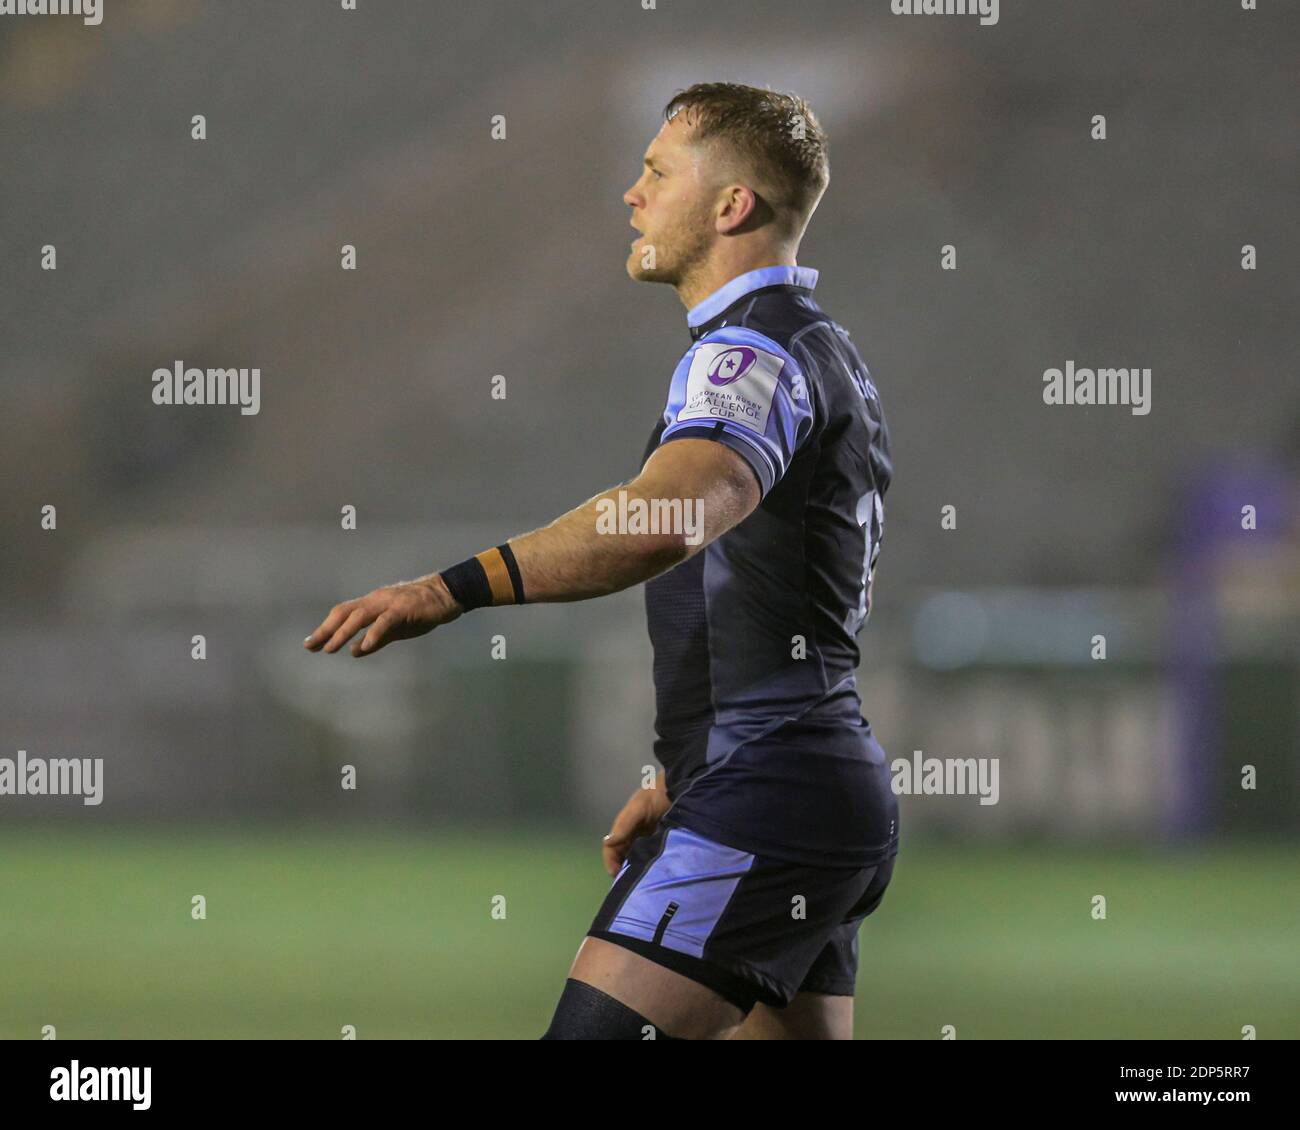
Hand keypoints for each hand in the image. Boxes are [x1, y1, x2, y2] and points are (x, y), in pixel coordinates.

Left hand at [303, 575, 461, 657]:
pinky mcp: (403, 608)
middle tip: (311, 646)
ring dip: (343, 632)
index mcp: (371, 603)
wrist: (445, 595)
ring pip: (360, 616)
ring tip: (331, 648)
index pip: (342, 614)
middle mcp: (375, 600)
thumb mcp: (394, 629)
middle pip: (344, 613)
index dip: (325, 628)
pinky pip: (385, 621)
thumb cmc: (419, 611)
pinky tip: (363, 647)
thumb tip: (354, 651)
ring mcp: (388, 602)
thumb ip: (374, 640)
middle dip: (326, 630)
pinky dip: (373, 633)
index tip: (310, 644)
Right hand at [602, 773, 670, 876]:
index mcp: (623, 827)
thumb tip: (608, 842)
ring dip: (633, 868)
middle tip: (628, 882)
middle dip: (621, 869)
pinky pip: (648, 856)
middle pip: (620, 857)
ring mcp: (644, 839)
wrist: (677, 789)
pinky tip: (652, 873)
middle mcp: (631, 835)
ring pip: (633, 858)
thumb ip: (625, 824)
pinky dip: (646, 864)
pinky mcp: (657, 842)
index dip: (610, 862)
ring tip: (640, 880)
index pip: (610, 848)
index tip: (616, 875)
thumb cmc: (655, 796)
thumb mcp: (638, 809)